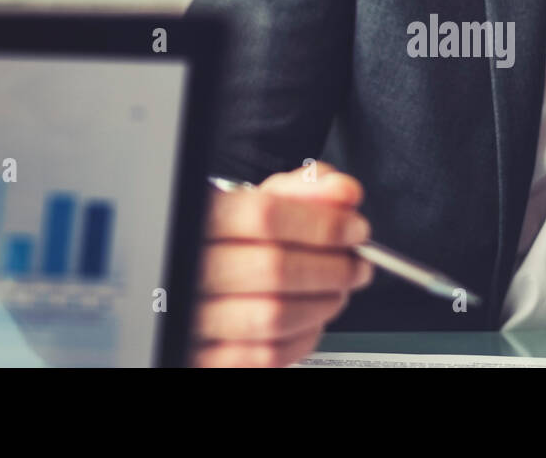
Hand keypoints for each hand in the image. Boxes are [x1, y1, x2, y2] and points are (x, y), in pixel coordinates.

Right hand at [193, 162, 372, 366]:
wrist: (196, 280)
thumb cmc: (231, 238)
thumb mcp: (260, 201)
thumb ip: (304, 190)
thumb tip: (343, 192)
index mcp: (200, 217)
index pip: (265, 217)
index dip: (323, 224)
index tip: (355, 230)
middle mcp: (188, 266)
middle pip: (274, 268)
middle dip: (334, 267)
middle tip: (357, 264)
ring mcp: (193, 315)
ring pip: (274, 316)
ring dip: (325, 303)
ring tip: (338, 290)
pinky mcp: (207, 355)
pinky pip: (268, 354)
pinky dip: (305, 336)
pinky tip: (313, 317)